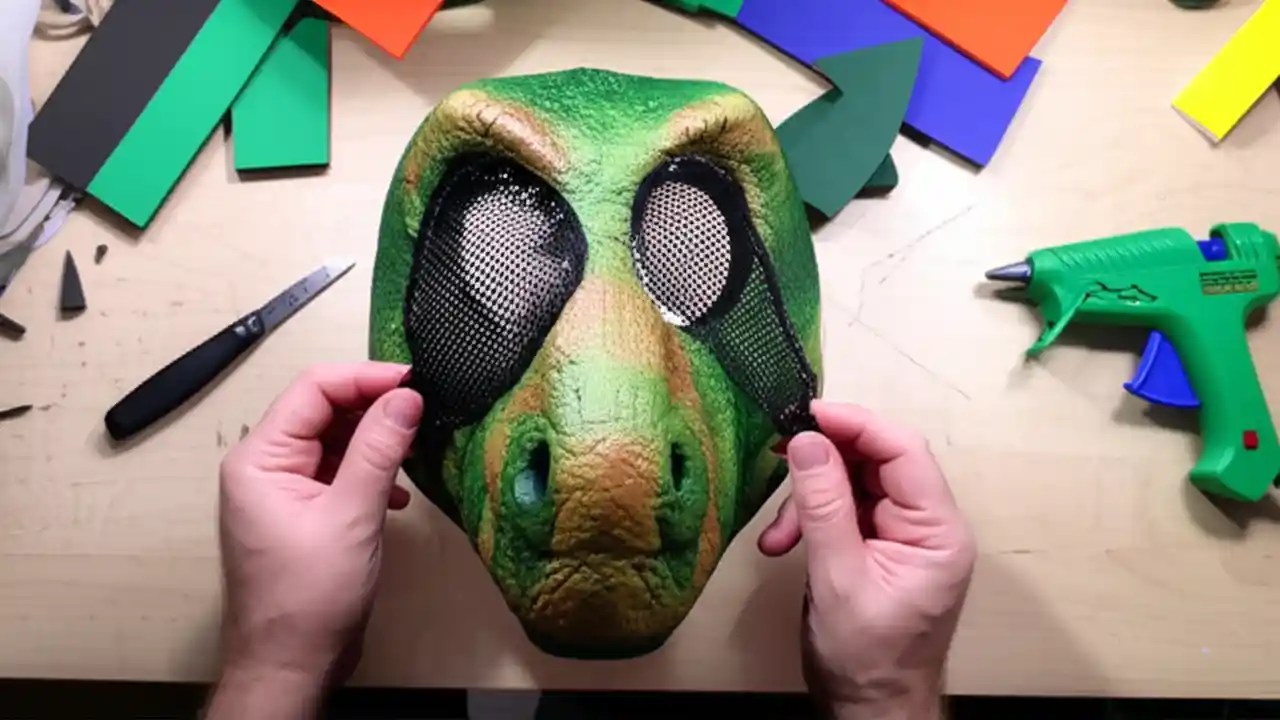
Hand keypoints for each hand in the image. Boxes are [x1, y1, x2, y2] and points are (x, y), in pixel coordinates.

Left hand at [215, 363, 421, 689]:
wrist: (290, 666)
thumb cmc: (309, 597)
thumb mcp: (352, 514)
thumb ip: (379, 449)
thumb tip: (407, 397)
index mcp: (259, 458)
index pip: (314, 390)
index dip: (365, 378)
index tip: (414, 381)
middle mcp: (264, 467)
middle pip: (322, 411)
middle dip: (373, 408)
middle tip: (422, 411)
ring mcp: (282, 492)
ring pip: (333, 441)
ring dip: (374, 442)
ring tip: (414, 450)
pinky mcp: (302, 514)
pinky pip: (337, 473)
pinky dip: (369, 474)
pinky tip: (397, 495)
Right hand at [759, 401, 975, 719]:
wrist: (870, 713)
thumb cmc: (866, 658)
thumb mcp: (838, 578)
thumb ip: (823, 505)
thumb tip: (807, 440)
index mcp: (938, 531)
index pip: (903, 452)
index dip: (856, 424)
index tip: (806, 414)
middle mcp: (928, 525)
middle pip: (877, 462)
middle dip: (823, 465)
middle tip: (778, 460)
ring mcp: (903, 536)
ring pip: (853, 483)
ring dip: (808, 499)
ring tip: (777, 536)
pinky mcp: (878, 547)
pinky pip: (844, 510)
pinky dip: (809, 520)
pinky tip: (781, 544)